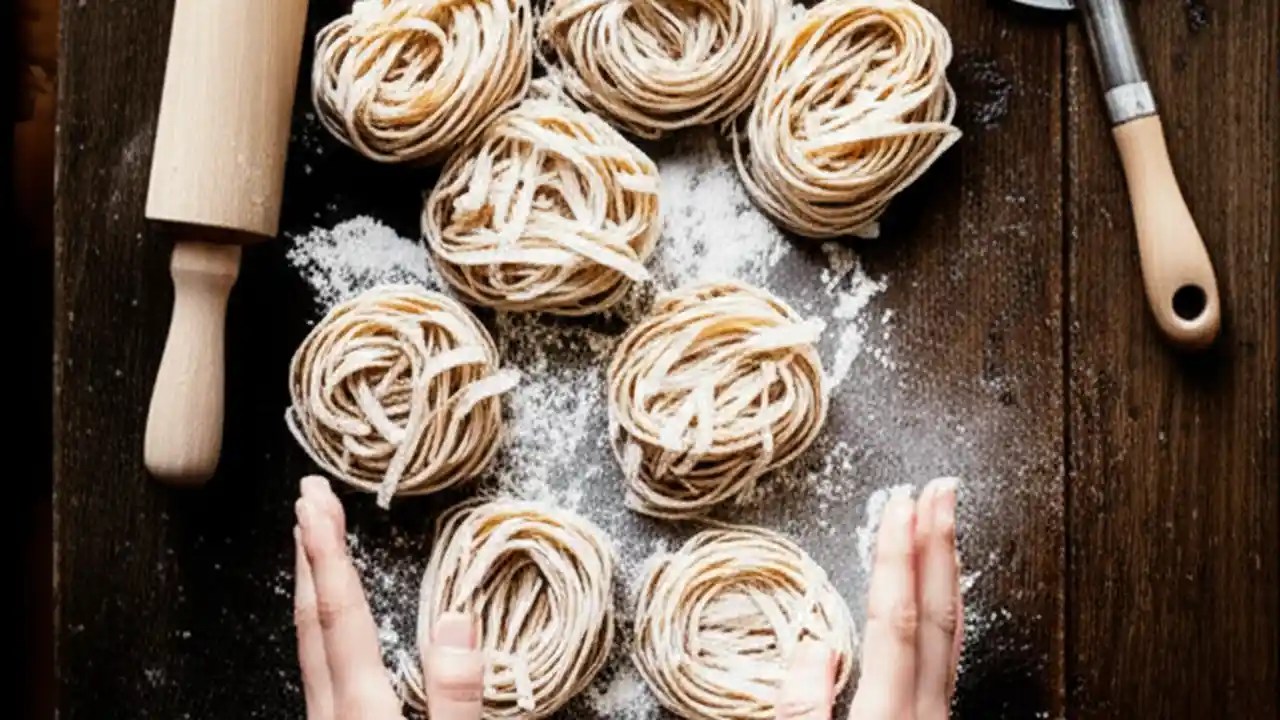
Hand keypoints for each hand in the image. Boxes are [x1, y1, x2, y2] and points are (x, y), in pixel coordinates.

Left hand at [293, 475, 484, 719]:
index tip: (316, 503)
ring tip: (313, 542)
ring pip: (308, 642)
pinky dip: (318, 621)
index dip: (327, 551)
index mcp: (362, 711)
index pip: (341, 614)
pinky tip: (329, 620)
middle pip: (313, 619)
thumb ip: (455, 697)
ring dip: (310, 584)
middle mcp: (331, 713)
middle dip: (311, 552)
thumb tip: (455, 621)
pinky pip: (317, 663)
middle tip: (309, 499)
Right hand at [777, 478, 962, 719]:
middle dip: (937, 545)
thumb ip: (803, 709)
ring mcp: (937, 719)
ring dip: (947, 571)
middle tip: (940, 491)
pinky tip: (941, 596)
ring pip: (952, 633)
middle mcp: (924, 713)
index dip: (896, 556)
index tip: (899, 506)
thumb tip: (814, 647)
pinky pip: (950, 653)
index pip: (894, 618)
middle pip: (935, 615)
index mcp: (886, 717)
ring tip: (945, 525)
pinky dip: (947, 609)